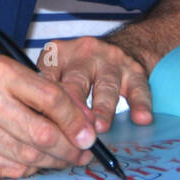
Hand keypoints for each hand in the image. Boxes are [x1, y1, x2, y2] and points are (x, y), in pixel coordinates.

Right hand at [0, 56, 98, 178]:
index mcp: (1, 72)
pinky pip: (11, 170)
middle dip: (69, 149)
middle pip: (43, 132)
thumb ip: (44, 94)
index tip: (89, 134)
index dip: (75, 120)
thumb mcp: (6, 80)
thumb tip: (86, 120)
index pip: (51, 97)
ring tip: (63, 160)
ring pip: (29, 156)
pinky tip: (33, 164)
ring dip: (52, 162)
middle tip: (82, 154)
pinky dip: (28, 170)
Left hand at [38, 37, 152, 133]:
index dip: (46, 105)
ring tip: (101, 128)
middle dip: (75, 108)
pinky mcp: (134, 70)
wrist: (123, 45)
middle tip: (73, 131)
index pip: (48, 79)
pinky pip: (138, 88)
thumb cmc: (81, 69)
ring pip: (106, 86)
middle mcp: (83, 55)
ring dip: (103, 108)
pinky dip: (140, 104)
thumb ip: (48, 98)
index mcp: (58, 55)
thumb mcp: (58, 72)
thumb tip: (38, 134)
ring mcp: (110, 61)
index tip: (45, 128)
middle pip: (76, 81)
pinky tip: (141, 119)